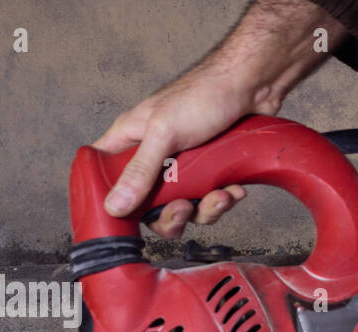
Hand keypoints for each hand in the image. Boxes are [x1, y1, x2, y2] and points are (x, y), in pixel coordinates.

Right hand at [92, 0, 347, 236]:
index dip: (111, 200)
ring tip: (222, 196)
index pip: (105, 175)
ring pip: (186, 206)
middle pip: (150, 204)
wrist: (252, 85)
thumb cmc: (202, 96)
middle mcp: (155, 154)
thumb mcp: (164, 133)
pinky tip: (236, 189)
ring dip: (205, 209)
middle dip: (171, 216)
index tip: (124, 220)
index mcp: (131, 139)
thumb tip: (113, 206)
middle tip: (185, 209)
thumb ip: (140, 171)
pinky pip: (212, 200)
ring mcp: (185, 165)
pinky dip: (224, 200)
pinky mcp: (213, 171)